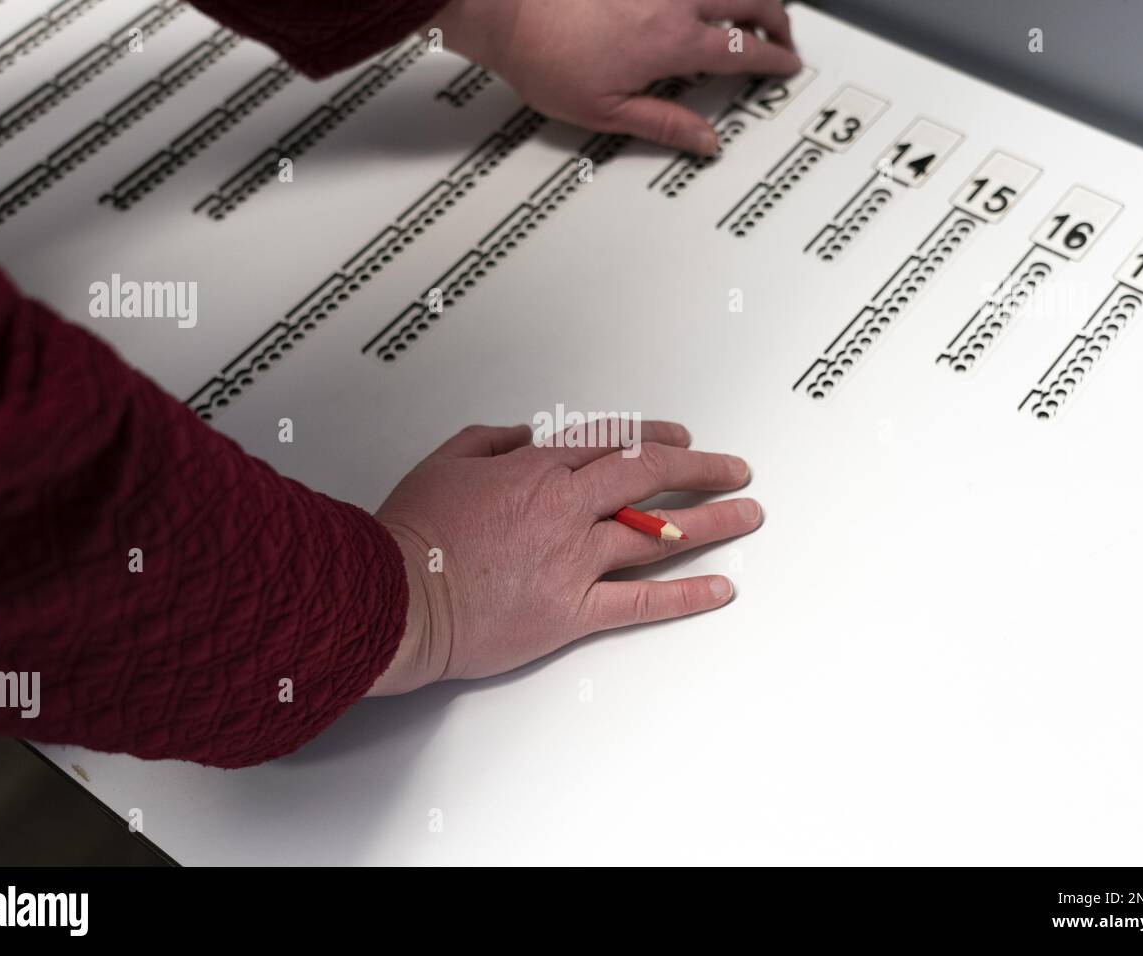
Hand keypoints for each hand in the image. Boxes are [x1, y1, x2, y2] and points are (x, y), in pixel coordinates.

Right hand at [367, 421, 761, 694]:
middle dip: (702, 469)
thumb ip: (489, 440)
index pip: (614, 442)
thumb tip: (521, 434)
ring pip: (658, 535)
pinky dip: (685, 596)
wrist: (396, 599)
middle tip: (734, 469)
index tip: (682, 439)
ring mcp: (573, 560)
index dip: (655, 437)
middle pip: (650, 477)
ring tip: (746, 516)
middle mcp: (564, 508)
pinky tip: (719, 589)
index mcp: (536, 469)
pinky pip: (641, 602)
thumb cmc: (413, 538)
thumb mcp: (444, 464)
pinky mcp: (572, 612)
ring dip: (710, 523)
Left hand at [431, 0, 801, 155]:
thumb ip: (663, 124)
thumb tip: (704, 142)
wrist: (503, 8)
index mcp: (672, 41)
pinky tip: (706, 1)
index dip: (773, 59)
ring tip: (751, 13)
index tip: (786, 65)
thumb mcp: (604, 112)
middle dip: (775, 17)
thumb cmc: (543, 57)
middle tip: (780, 36)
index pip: (744, 49)